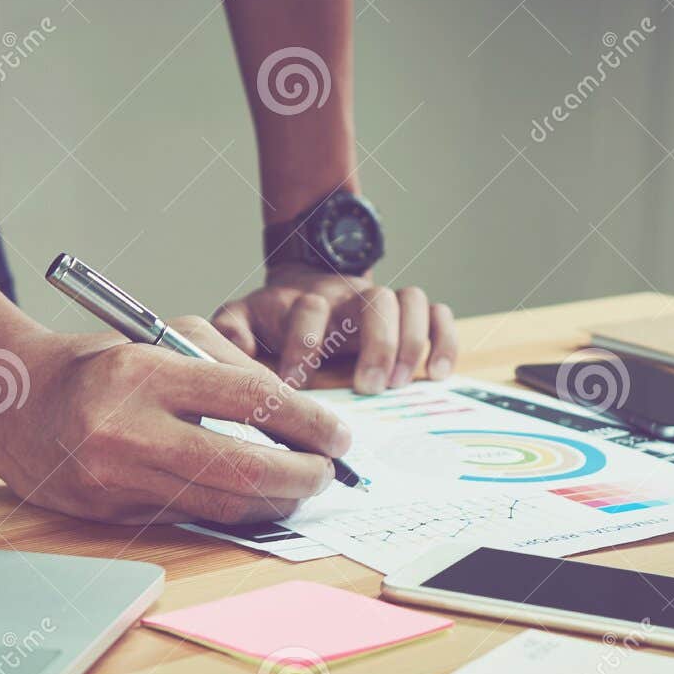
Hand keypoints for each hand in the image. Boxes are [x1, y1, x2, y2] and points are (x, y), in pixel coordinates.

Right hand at [0, 320, 351, 525]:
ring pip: (222, 505)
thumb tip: (302, 417)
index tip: (339, 435)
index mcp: (143, 373)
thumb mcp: (164, 339)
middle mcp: (127, 430)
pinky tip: (258, 499)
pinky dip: (235, 510)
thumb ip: (234, 368)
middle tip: (329, 471)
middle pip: (242, 469)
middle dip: (302, 476)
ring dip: (276, 502)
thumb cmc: (101, 363)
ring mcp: (116, 479)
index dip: (307, 423)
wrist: (10, 400)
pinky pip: (192, 516)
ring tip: (303, 486)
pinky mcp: (110, 513)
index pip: (249, 400)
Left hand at [211, 265, 456, 393]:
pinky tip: (439, 374)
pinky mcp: (407, 312)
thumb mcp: (242, 319)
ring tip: (399, 384)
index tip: (295, 385)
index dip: (303, 346)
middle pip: (372, 301)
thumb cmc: (273, 320)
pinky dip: (443, 340)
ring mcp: (378, 300)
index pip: (308, 312)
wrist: (305, 286)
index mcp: (303, 301)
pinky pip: (437, 312)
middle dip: (374, 345)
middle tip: (368, 388)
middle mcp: (346, 296)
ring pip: (409, 300)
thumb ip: (231, 333)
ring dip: (408, 343)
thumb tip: (230, 355)